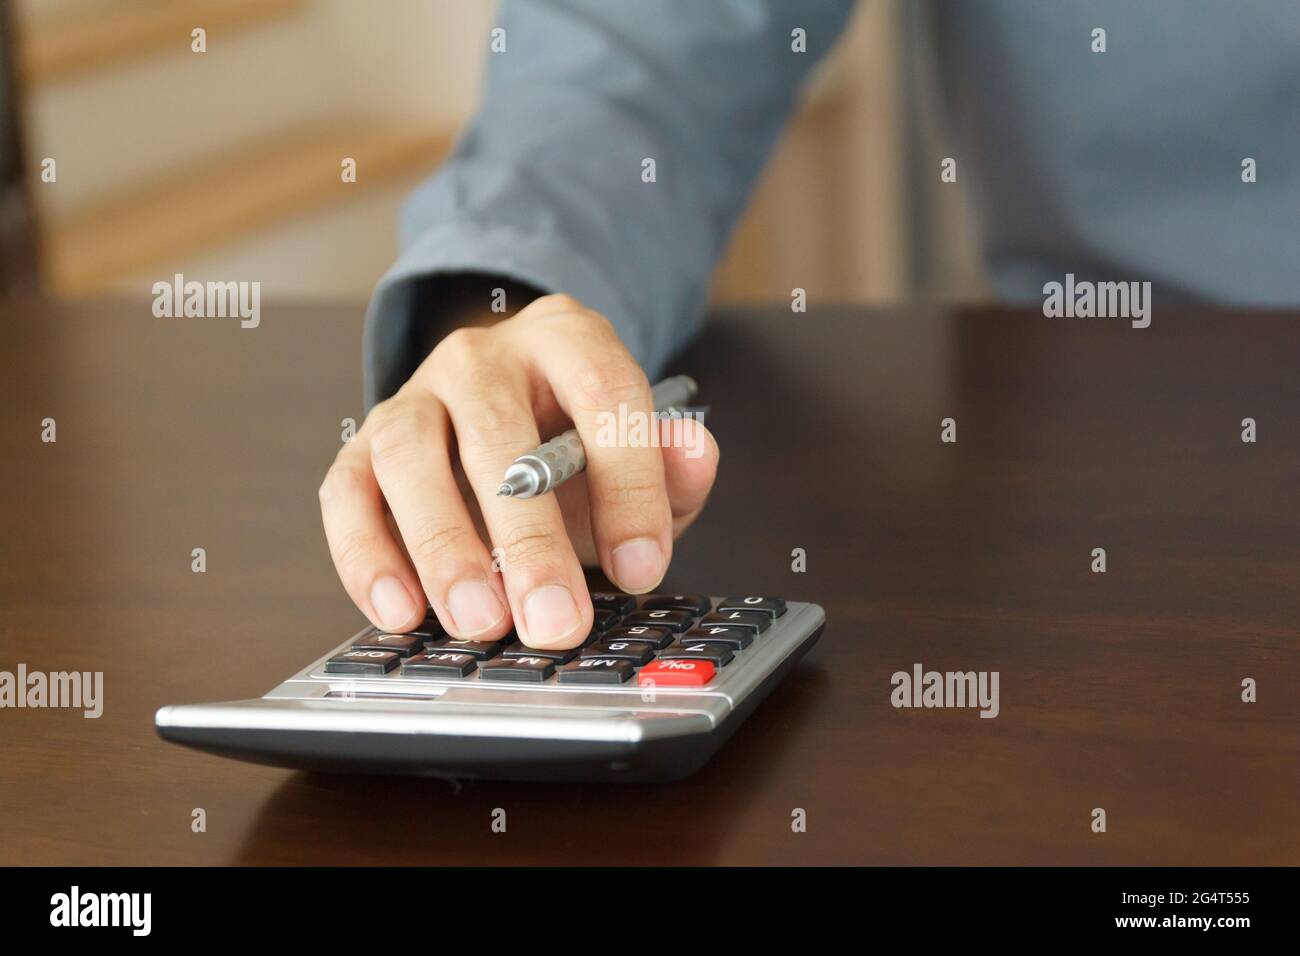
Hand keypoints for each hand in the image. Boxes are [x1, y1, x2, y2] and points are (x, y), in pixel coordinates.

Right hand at [319, 294, 718, 648]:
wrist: (513, 422)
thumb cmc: (581, 451)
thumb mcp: (644, 459)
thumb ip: (675, 464)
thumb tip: (694, 452)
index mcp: (568, 340)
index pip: (604, 392)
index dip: (626, 484)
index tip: (641, 569)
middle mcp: (483, 356)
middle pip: (496, 430)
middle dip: (528, 537)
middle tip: (554, 620)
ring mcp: (414, 394)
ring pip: (407, 452)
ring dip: (441, 545)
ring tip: (479, 622)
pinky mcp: (362, 446)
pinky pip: (346, 493)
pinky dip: (366, 556)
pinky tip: (402, 613)